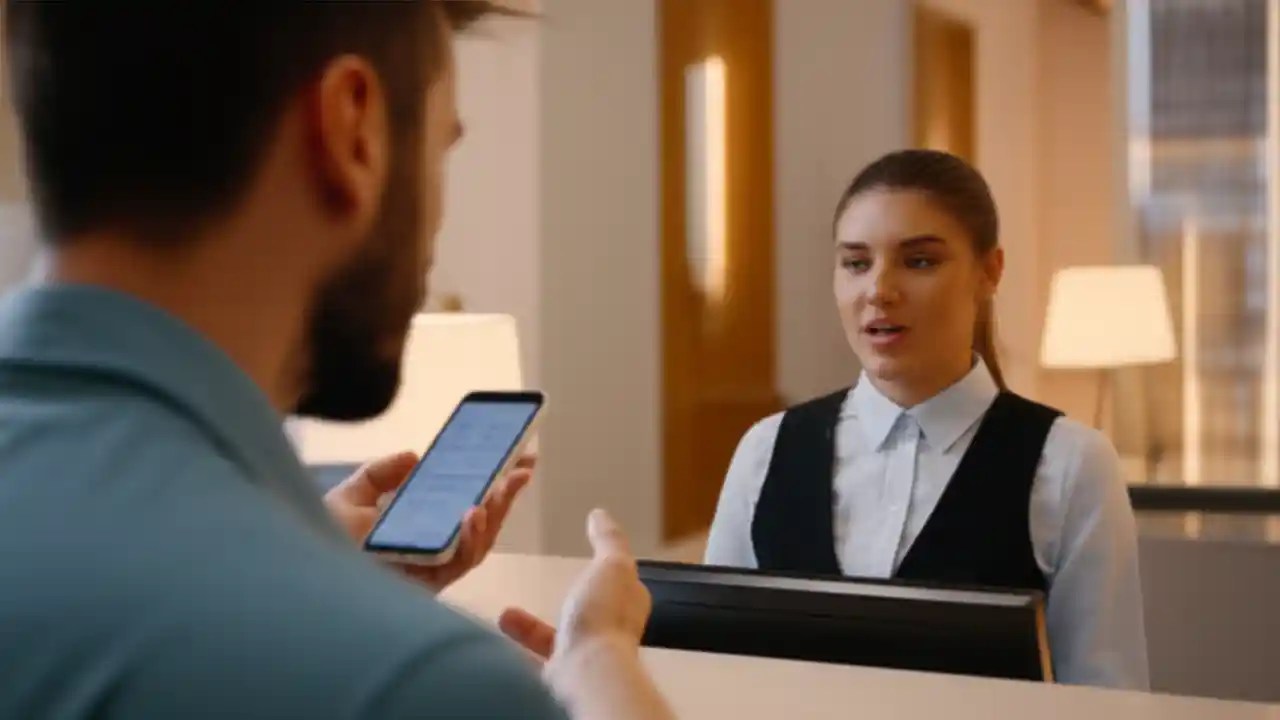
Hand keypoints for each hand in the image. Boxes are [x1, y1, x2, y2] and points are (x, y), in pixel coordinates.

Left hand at [323, 450, 533, 591]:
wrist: (295, 571)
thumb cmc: (318, 538)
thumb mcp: (351, 495)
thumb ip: (382, 473)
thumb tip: (415, 456)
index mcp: (419, 529)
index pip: (465, 506)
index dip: (494, 485)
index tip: (519, 458)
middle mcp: (430, 552)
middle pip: (480, 526)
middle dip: (505, 498)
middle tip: (522, 469)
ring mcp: (429, 571)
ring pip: (477, 546)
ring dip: (493, 517)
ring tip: (498, 490)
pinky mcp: (424, 587)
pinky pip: (457, 565)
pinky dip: (469, 539)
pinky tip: (472, 514)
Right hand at [499, 509, 650, 661]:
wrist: (588, 669)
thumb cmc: (604, 612)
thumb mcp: (611, 564)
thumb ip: (608, 540)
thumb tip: (601, 514)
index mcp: (629, 602)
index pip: (623, 582)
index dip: (610, 568)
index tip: (594, 558)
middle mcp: (613, 628)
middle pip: (593, 608)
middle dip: (574, 597)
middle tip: (554, 583)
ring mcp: (590, 651)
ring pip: (563, 631)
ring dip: (535, 623)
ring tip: (507, 611)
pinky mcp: (565, 670)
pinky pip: (542, 649)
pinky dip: (524, 635)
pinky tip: (504, 622)